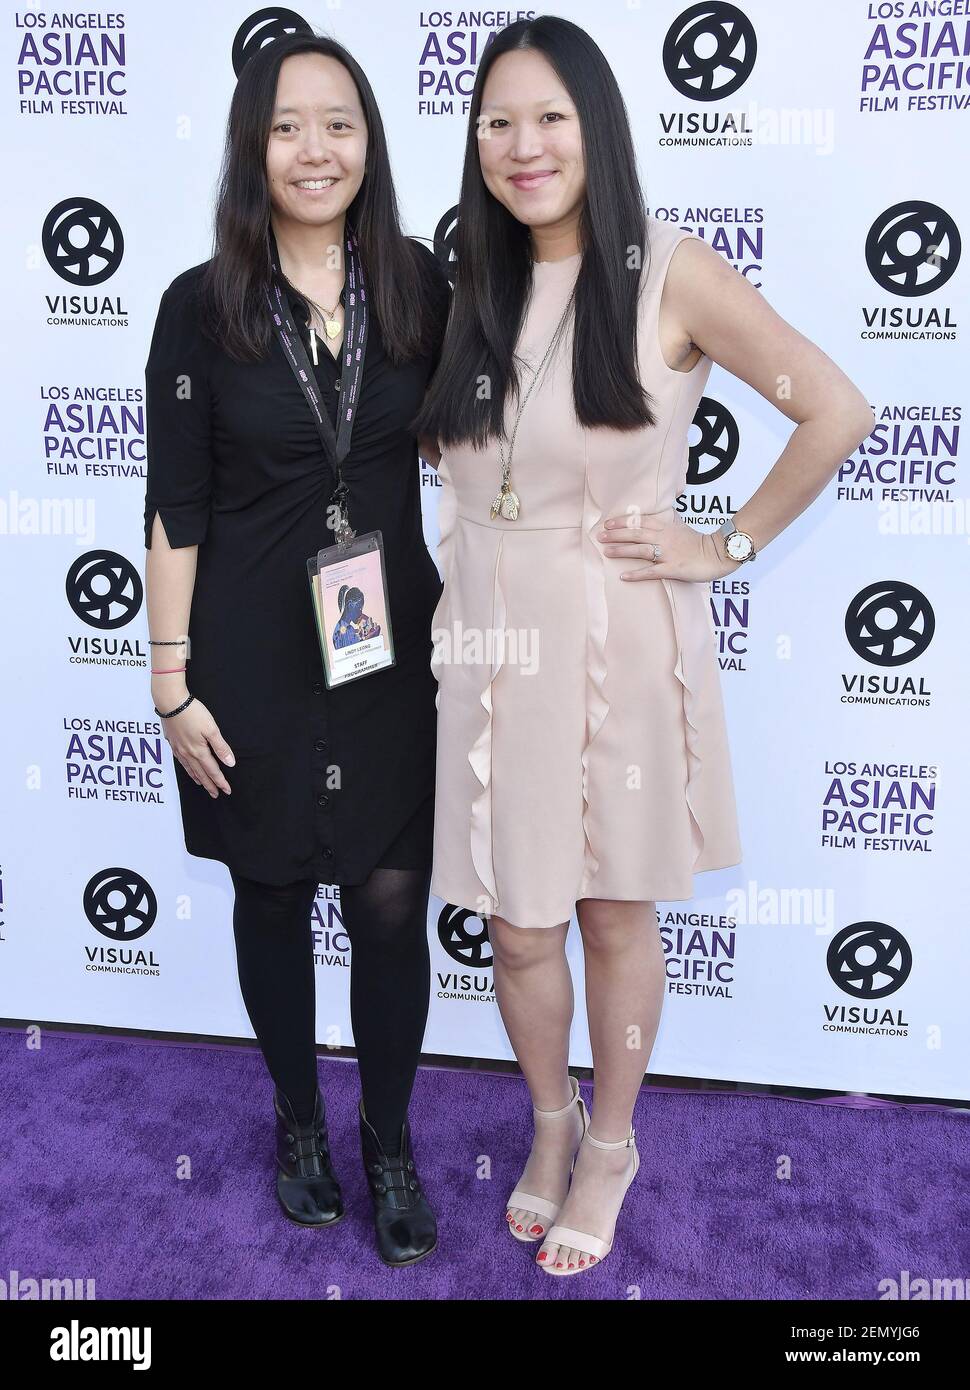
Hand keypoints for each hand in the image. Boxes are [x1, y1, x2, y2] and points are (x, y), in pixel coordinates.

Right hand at [161, 696, 235, 797]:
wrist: (171, 703)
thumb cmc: (193, 713)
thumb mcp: (212, 729)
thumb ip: (221, 747)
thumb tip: (230, 763)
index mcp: (199, 751)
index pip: (213, 771)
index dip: (220, 782)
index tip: (227, 790)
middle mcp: (188, 753)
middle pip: (201, 773)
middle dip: (209, 785)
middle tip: (215, 794)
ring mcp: (178, 748)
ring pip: (189, 769)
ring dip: (197, 778)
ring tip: (202, 785)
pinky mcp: (172, 742)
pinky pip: (181, 761)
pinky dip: (187, 769)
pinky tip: (188, 768)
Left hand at [596, 511, 742, 581]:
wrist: (720, 554)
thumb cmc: (702, 543)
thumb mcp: (684, 528)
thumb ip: (671, 523)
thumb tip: (663, 516)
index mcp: (667, 527)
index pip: (641, 521)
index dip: (623, 522)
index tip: (608, 523)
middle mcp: (665, 538)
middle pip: (636, 533)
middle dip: (617, 534)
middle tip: (599, 536)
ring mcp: (668, 553)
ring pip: (641, 550)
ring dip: (622, 550)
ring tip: (606, 552)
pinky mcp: (673, 568)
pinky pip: (652, 571)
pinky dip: (637, 574)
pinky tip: (623, 576)